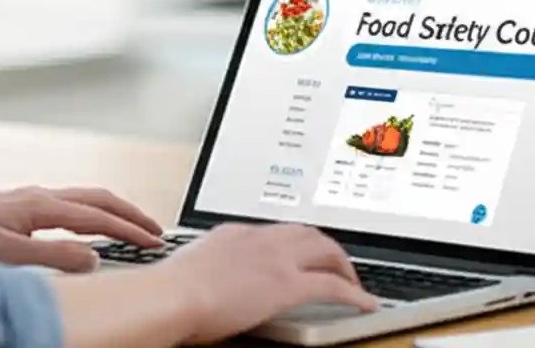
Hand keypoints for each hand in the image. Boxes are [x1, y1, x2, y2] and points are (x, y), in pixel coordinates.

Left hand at [0, 186, 163, 271]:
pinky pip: (66, 207)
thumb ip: (54, 257)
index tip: (155, 242)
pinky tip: (86, 230)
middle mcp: (36, 196)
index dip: (130, 229)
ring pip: (82, 200)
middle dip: (129, 213)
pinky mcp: (15, 208)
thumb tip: (94, 258)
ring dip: (111, 212)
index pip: (99, 216)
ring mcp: (25, 200)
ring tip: (131, 228)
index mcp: (40, 205)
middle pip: (97, 198)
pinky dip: (89, 216)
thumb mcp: (9, 255)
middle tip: (156, 231)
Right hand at [153, 223, 378, 343]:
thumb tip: (204, 280)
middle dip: (326, 246)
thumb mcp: (190, 267)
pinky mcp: (287, 284)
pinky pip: (333, 285)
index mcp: (235, 232)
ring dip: (343, 264)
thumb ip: (207, 267)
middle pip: (306, 232)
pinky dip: (354, 293)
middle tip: (336, 264)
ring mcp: (276, 258)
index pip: (275, 231)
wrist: (171, 295)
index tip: (300, 253)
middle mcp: (260, 238)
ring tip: (352, 282)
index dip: (294, 242)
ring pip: (326, 249)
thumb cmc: (169, 290)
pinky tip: (364, 303)